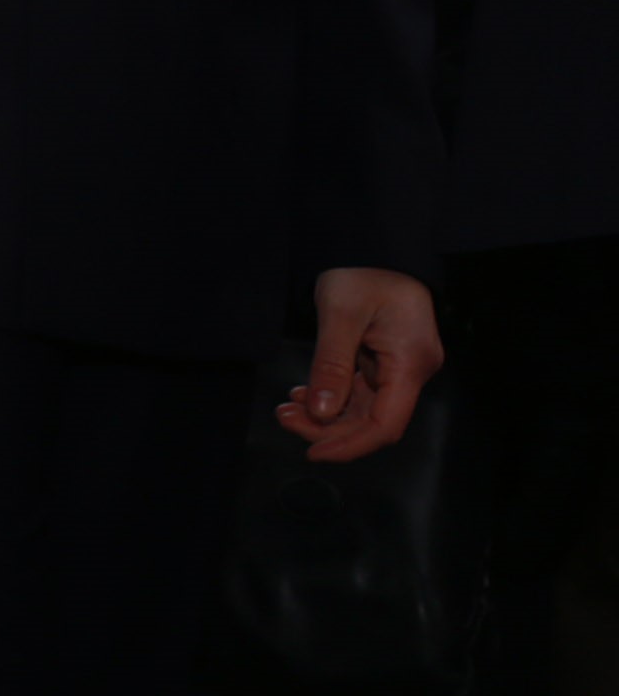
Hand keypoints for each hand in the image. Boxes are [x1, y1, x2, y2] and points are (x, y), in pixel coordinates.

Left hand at [284, 267, 441, 460]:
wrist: (374, 243)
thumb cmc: (361, 270)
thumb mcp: (340, 313)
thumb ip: (332, 364)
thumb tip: (321, 412)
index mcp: (411, 362)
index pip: (386, 423)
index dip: (350, 444)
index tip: (313, 452)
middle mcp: (412, 370)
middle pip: (372, 420)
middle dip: (328, 428)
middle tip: (283, 418)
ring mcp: (400, 367)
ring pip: (363, 408)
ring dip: (325, 415)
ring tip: (285, 408)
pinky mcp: (386, 361)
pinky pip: (360, 391)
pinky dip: (331, 397)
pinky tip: (303, 395)